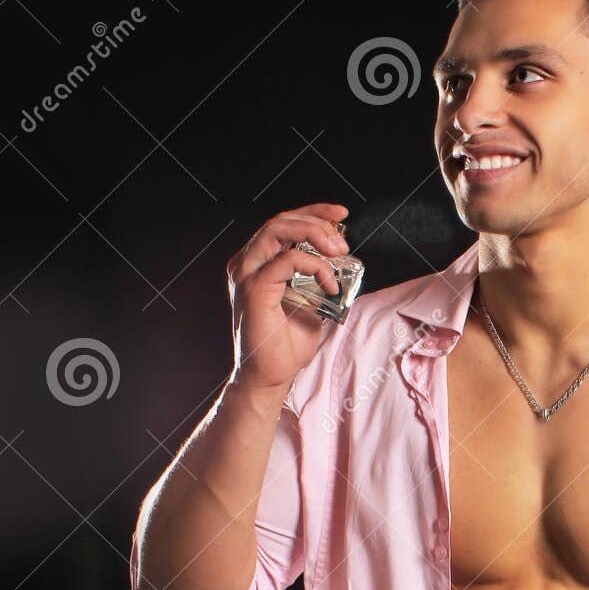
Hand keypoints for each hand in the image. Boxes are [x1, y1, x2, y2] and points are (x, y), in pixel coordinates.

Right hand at [226, 202, 350, 391]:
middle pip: (280, 220)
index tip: (341, 215)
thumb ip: (314, 278)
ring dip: (314, 234)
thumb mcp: (308, 301)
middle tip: (342, 243)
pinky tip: (329, 284)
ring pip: (278, 229)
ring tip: (338, 253)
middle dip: (317, 221)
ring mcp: (246, 274)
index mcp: (255, 263)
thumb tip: (338, 261)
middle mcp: (245, 263)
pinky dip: (314, 266)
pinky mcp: (255, 289)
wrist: (270, 377)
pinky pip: (287, 260)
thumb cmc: (286, 345)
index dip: (313, 212)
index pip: (282, 223)